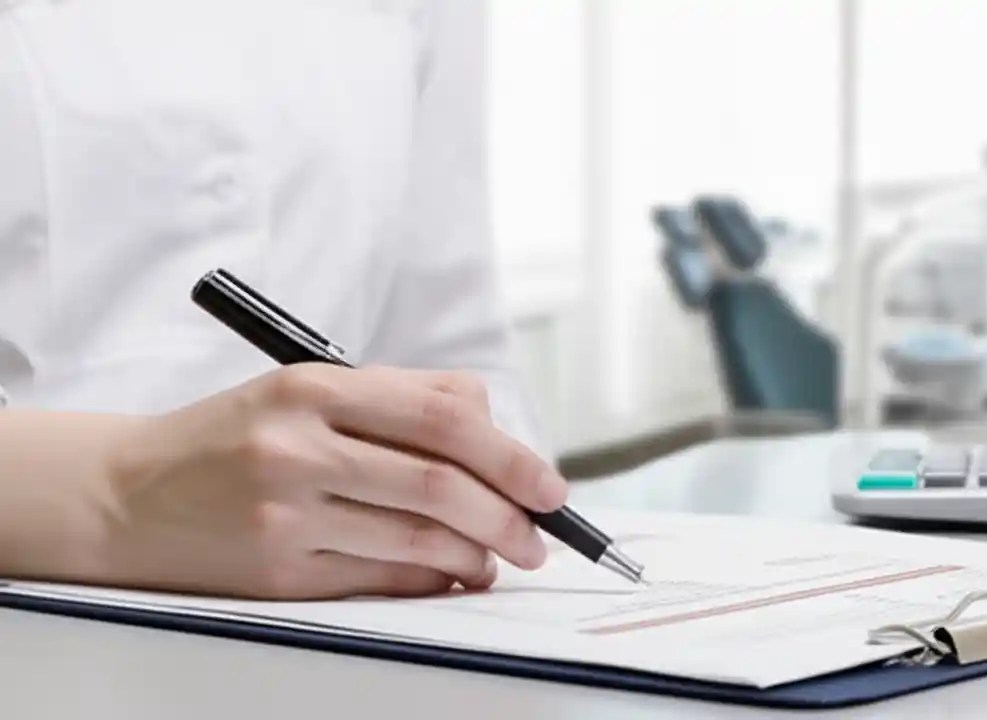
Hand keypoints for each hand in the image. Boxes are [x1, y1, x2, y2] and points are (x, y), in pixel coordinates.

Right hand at [99, 365, 566, 598]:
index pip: (444, 418)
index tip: (549, 485)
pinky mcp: (276, 573)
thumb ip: (402, 396)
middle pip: (440, 485)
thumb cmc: (235, 436)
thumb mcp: (306, 387)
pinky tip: (453, 575)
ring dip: (479, 555)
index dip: (512, 455)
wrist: (125, 494)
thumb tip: (497, 427)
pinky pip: (381, 581)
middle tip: (540, 535)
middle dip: (510, 516)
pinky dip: (433, 580)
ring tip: (500, 558)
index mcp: (314, 388)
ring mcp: (285, 515)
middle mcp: (297, 448)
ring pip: (418, 541)